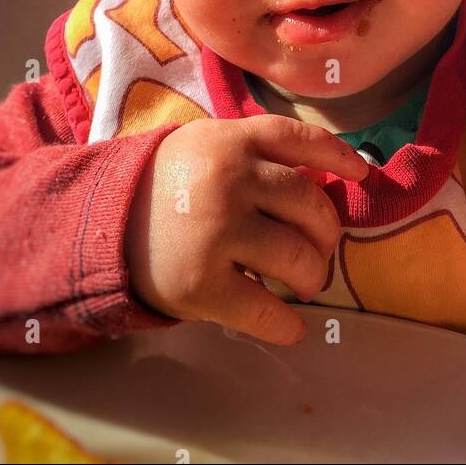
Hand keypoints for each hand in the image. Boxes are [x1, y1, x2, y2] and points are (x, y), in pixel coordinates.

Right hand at [125, 116, 367, 343]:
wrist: (104, 226)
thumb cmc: (169, 186)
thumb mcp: (207, 145)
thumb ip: (257, 151)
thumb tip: (326, 173)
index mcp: (231, 141)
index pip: (298, 139)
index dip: (337, 155)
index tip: (361, 173)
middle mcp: (228, 181)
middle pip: (309, 204)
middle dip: (327, 233)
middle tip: (321, 249)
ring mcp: (217, 232)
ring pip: (298, 257)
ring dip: (314, 276)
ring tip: (307, 283)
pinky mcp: (203, 284)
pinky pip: (266, 310)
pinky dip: (288, 323)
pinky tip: (292, 326)